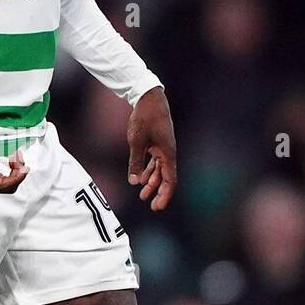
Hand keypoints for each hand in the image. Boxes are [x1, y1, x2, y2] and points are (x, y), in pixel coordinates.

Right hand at [0, 130, 28, 192]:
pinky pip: (5, 179)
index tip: (23, 166)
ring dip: (16, 171)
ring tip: (17, 157)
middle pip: (9, 186)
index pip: (5, 185)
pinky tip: (12, 160)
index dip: (17, 178)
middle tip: (19, 158)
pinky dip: (12, 171)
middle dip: (19, 173)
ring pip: (8, 183)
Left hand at [127, 87, 176, 209]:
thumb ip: (136, 163)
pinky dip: (149, 170)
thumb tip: (135, 182)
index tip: (158, 207)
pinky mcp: (157, 143)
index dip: (165, 195)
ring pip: (159, 170)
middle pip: (166, 178)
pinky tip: (141, 178)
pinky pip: (154, 161)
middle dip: (159, 192)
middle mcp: (168, 152)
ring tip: (142, 195)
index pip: (170, 180)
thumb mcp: (136, 141)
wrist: (149, 98)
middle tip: (151, 206)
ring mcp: (163, 148)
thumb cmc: (144, 118)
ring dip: (152, 182)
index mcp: (167, 153)